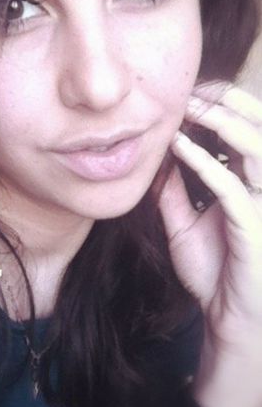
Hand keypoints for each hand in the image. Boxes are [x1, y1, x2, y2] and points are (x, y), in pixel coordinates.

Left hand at [158, 82, 261, 354]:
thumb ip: (174, 192)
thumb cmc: (213, 271)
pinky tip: (180, 146)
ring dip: (222, 122)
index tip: (188, 92)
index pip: (245, 132)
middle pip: (259, 130)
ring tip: (190, 107)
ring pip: (256, 149)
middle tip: (193, 89)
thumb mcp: (183, 224)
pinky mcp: (254, 227)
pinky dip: (205, 162)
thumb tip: (155, 160)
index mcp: (249, 184)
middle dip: (229, 102)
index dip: (223, 106)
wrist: (227, 317)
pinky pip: (231, 187)